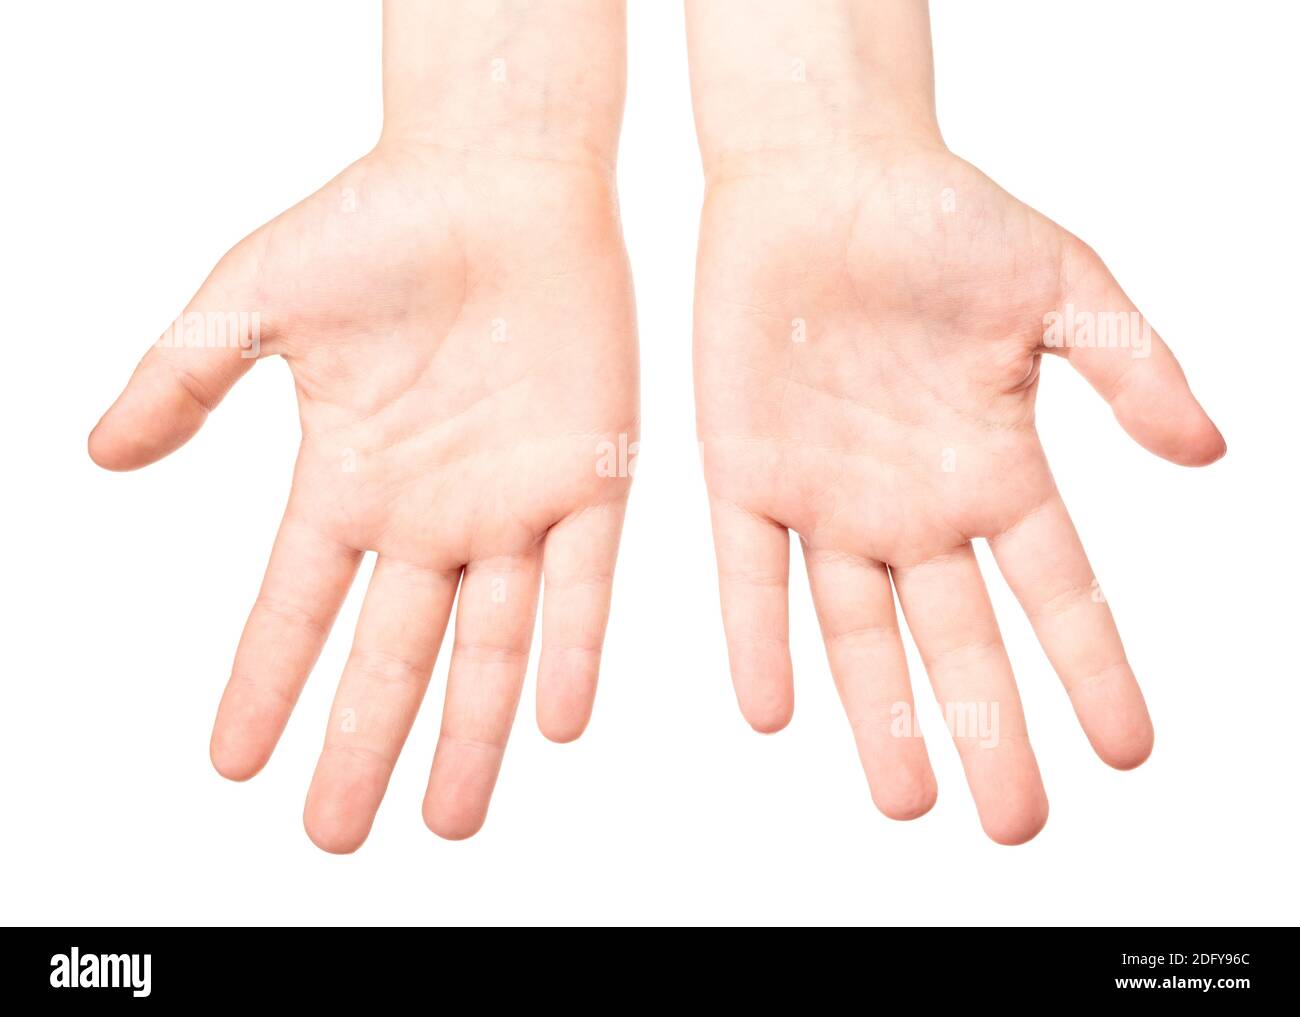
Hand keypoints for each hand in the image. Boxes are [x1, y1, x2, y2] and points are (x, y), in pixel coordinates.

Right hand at [89, 138, 636, 850]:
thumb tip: (97, 457)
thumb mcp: (253, 303)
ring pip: (490, 644)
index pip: (295, 608)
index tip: (231, 764)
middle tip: (334, 834)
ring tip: (448, 820)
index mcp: (350, 482)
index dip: (264, 684)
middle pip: (391, 654)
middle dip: (361, 744)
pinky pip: (580, 583)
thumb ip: (180, 381)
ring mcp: (512, 503)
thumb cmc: (377, 226)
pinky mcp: (590, 476)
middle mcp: (430, 513)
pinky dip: (569, 649)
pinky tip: (555, 723)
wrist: (497, 174)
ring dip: (470, 733)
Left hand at [693, 143, 1221, 844]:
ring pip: (856, 632)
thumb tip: (1211, 452)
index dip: (1094, 670)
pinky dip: (761, 639)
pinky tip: (775, 711)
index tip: (1129, 752)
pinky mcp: (747, 475)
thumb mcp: (1060, 285)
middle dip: (991, 730)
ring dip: (879, 714)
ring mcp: (828, 499)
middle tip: (1016, 824)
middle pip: (959, 640)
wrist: (822, 176)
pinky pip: (752, 574)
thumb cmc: (943, 218)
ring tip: (908, 801)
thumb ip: (1133, 367)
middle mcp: (914, 504)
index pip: (1057, 592)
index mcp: (995, 468)